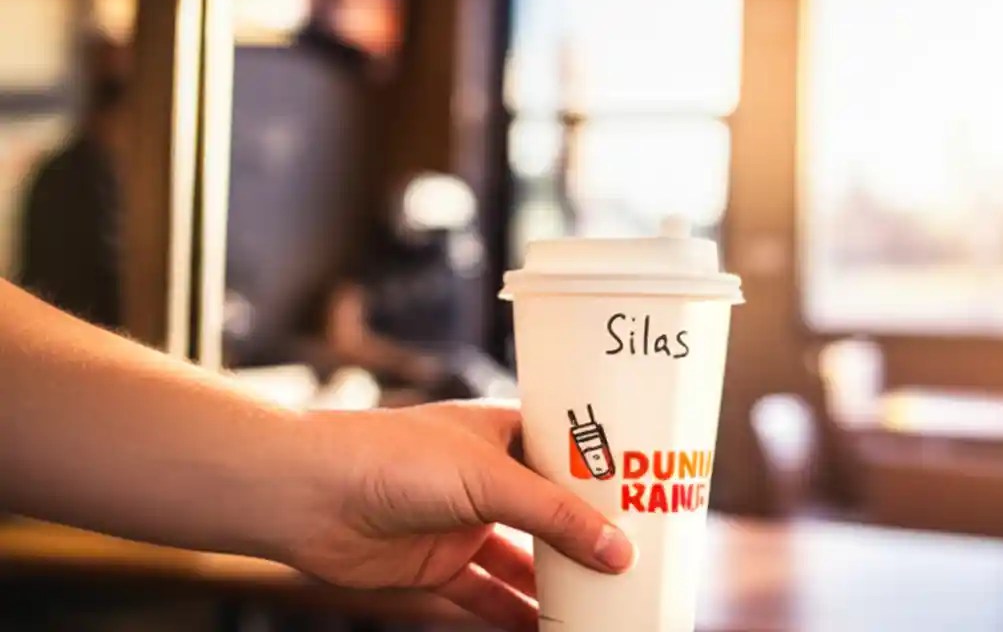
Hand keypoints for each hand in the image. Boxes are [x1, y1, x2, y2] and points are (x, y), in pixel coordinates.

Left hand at [286, 400, 632, 630]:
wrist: (307, 493)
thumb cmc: (394, 457)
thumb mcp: (489, 478)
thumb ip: (555, 516)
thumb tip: (619, 551)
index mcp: (504, 432)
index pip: (571, 452)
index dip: (609, 477)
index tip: (652, 500)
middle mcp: (488, 475)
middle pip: (553, 510)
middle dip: (591, 537)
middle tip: (639, 561)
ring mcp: (464, 520)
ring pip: (526, 558)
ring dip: (559, 582)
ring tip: (606, 604)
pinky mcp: (439, 563)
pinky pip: (488, 594)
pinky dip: (517, 614)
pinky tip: (549, 629)